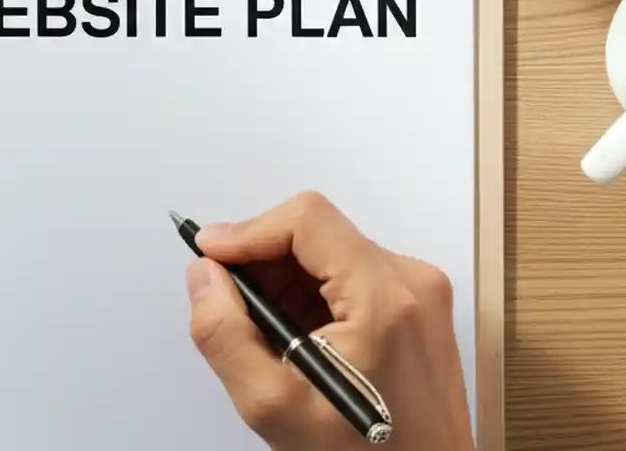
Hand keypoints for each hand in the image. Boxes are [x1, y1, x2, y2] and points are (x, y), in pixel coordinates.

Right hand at [186, 191, 472, 450]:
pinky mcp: (418, 307)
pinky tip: (300, 341)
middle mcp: (411, 281)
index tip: (210, 255)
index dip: (249, 230)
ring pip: (331, 254)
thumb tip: (204, 275)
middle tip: (231, 305)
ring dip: (286, 282)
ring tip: (269, 338)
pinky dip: (313, 296)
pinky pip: (352, 275)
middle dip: (264, 262)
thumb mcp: (273, 406)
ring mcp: (420, 293)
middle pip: (317, 234)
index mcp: (384, 298)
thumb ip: (225, 334)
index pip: (306, 220)